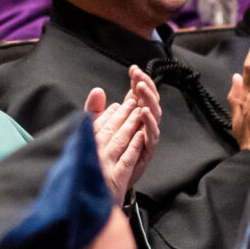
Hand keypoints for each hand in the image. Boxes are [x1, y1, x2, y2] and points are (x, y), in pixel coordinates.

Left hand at [84, 68, 161, 198]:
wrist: (106, 179)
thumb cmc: (104, 151)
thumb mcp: (95, 127)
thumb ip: (95, 109)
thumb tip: (98, 90)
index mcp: (133, 115)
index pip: (139, 94)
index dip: (138, 80)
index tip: (132, 69)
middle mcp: (143, 123)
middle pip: (150, 100)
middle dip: (146, 86)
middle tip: (138, 76)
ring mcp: (147, 135)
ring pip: (154, 114)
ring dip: (148, 100)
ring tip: (141, 89)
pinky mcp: (148, 149)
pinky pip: (152, 134)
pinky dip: (150, 122)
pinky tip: (144, 112)